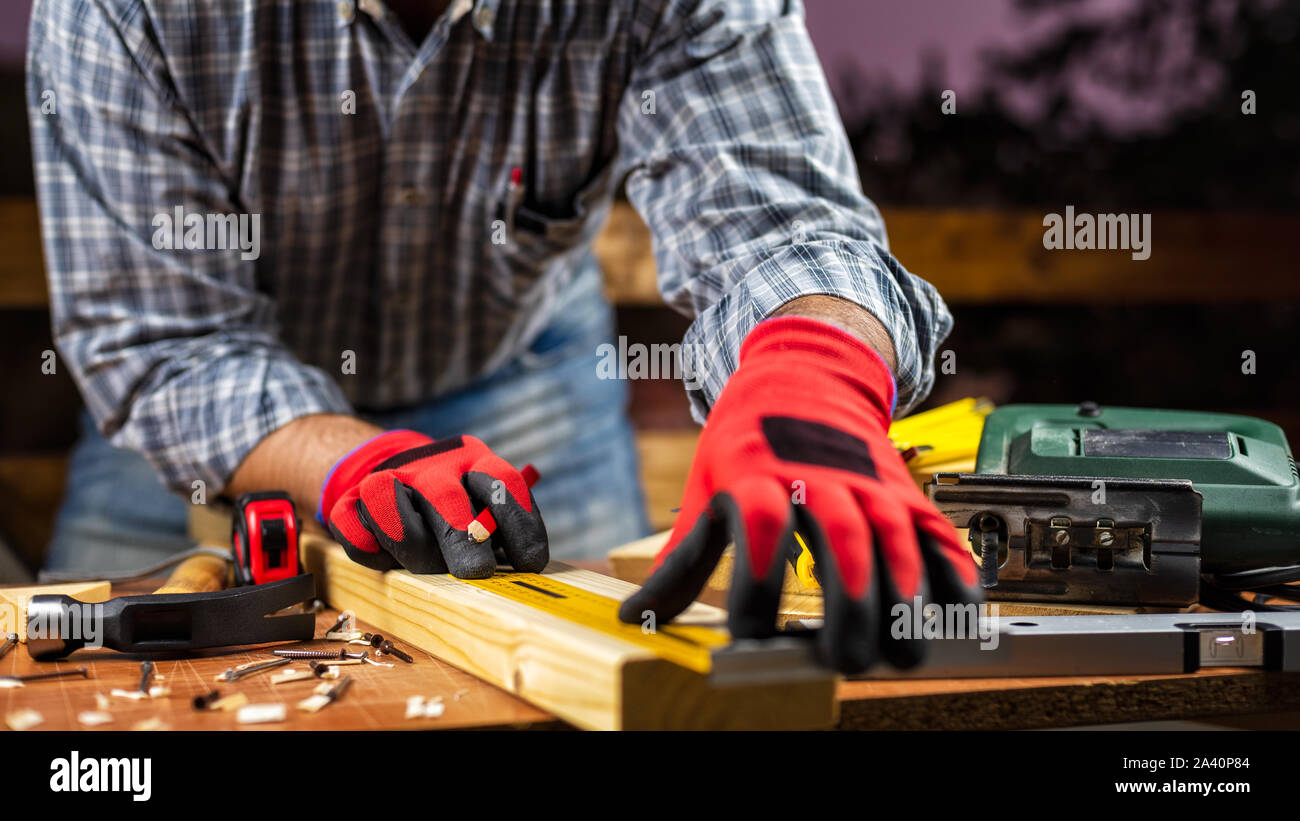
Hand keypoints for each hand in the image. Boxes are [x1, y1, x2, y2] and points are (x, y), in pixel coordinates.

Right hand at [319, 430, 546, 577]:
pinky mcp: (349, 500)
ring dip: (412, 545)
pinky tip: (386, 558)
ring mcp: (387, 478)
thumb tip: (523, 575)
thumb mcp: (486, 511)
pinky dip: (369, 549)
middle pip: (447, 497)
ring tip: (428, 566)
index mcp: (475, 462)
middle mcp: (432, 465)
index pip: (503, 483)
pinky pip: (352, 526)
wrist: (391, 475)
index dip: (520, 523)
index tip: (529, 562)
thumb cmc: (454, 511)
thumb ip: (501, 534)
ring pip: (389, 502)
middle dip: (463, 539)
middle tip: (476, 572)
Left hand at [618, 316, 979, 671]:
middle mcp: (819, 475)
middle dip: (851, 603)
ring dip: (905, 596)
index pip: (760, 524)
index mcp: (758, 473)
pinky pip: (934, 530)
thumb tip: (635, 617)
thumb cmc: (747, 442)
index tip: (749, 634)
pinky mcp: (903, 490)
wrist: (803, 375)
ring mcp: (868, 480)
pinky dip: (949, 572)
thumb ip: (681, 561)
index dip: (756, 582)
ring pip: (894, 536)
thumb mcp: (707, 488)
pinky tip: (949, 615)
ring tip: (901, 652)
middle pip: (842, 536)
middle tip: (845, 660)